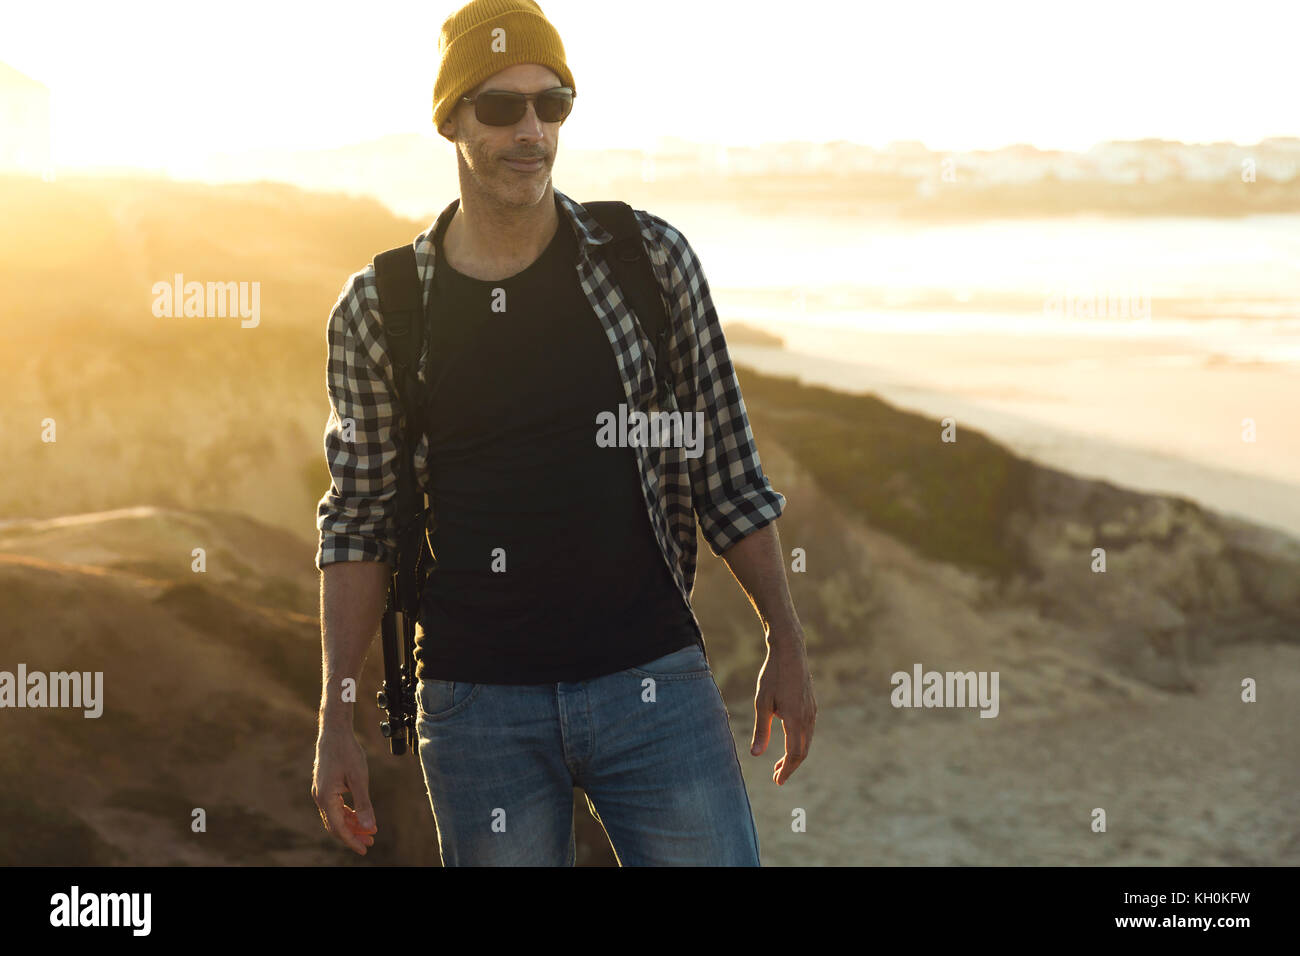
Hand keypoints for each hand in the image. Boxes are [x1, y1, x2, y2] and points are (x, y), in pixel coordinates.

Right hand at [312, 723, 378, 854]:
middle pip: (336, 824)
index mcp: (326, 798)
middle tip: (371, 841)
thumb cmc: (347, 752)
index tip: (365, 849)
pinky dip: (347, 812)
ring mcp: (321, 791)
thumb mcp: (359, 779)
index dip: (352, 840)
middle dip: (353, 834)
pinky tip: (359, 815)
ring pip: (336, 815)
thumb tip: (368, 826)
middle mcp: (320, 797)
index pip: (339, 827)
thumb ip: (364, 804)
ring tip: (369, 829)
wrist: (335, 732)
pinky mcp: (325, 786)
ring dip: (352, 823)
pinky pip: (335, 806)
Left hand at [750, 626, 815, 784]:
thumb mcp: (762, 703)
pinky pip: (808, 730)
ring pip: (807, 741)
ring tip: (779, 764)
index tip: (778, 782)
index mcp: (795, 720)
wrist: (790, 652)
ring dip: (795, 755)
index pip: (794, 754)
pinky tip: (789, 742)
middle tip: (777, 778)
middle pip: (803, 751)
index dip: (786, 770)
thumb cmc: (773, 676)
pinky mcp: (811, 704)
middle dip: (790, 767)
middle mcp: (807, 718)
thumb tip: (756, 755)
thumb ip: (761, 730)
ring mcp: (812, 711)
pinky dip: (799, 742)